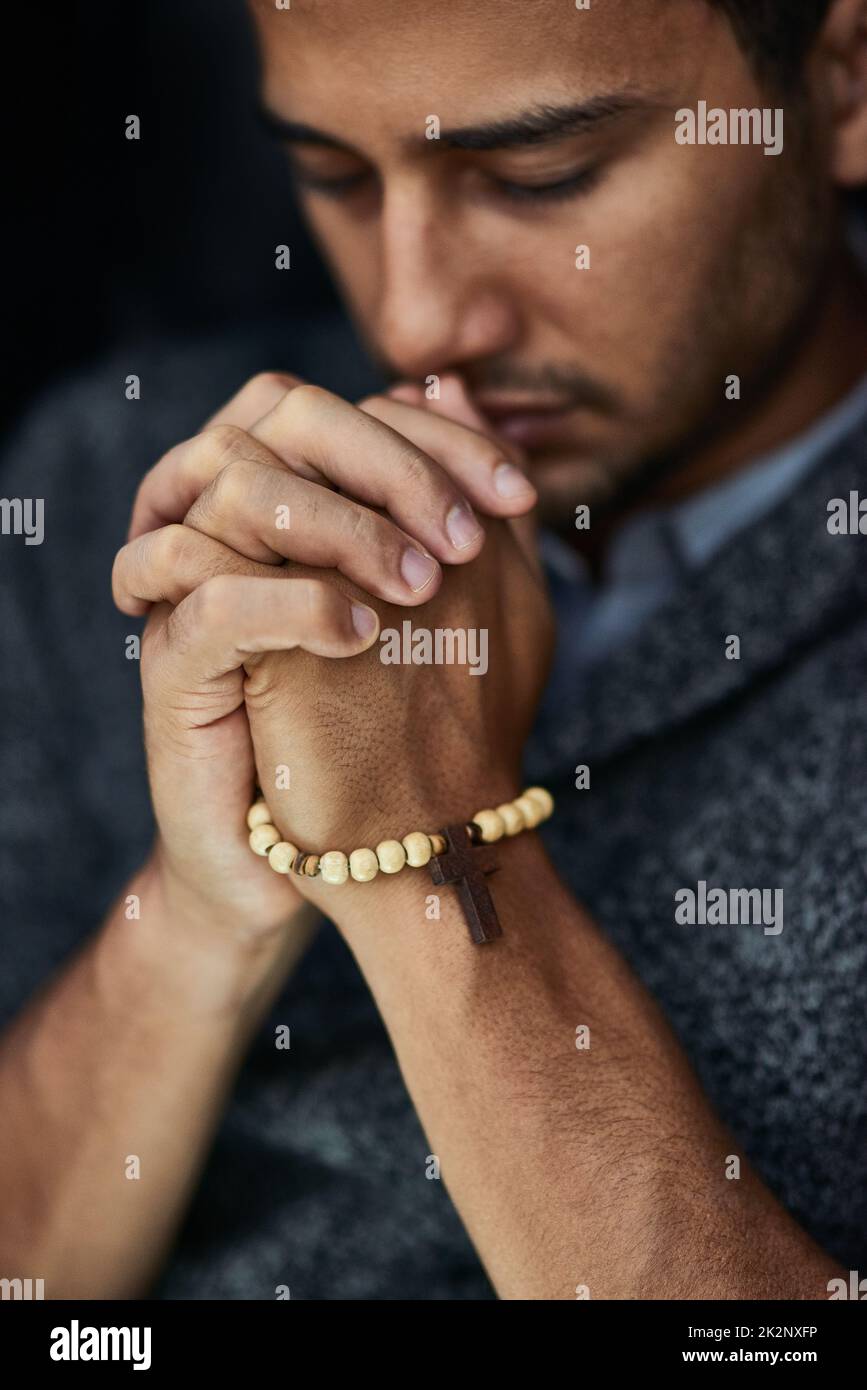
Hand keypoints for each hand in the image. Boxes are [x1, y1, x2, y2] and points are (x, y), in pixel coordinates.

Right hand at [114, 371, 538, 940]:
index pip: (346, 407)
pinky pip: (212, 596)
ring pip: (235, 485)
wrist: (348, 852)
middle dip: (390, 463)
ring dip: (343, 524)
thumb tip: (457, 391)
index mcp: (294, 500)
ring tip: (422, 588)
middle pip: (280, 416)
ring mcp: (192, 586)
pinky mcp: (174, 663)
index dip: (436, 435)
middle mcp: (232, 523)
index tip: (518, 497)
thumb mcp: (450, 602)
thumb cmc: (402, 721)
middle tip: (466, 540)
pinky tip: (363, 637)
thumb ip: (453, 499)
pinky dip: (293, 602)